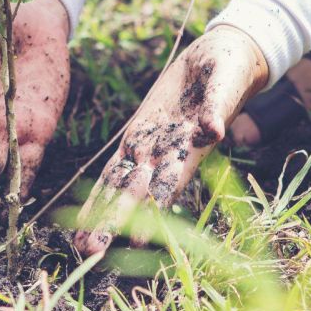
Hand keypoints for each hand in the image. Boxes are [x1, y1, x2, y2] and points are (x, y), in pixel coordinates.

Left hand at [72, 25, 268, 254]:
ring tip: (80, 246)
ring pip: (121, 186)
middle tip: (91, 253)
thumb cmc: (229, 69)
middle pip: (137, 194)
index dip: (151, 210)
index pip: (168, 184)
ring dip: (102, 215)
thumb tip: (213, 130)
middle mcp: (169, 154)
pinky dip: (101, 191)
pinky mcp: (138, 134)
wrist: (219, 57)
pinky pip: (116, 166)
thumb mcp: (226, 82)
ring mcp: (151, 146)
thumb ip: (218, 106)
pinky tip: (84, 216)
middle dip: (114, 222)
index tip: (136, 240)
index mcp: (192, 146)